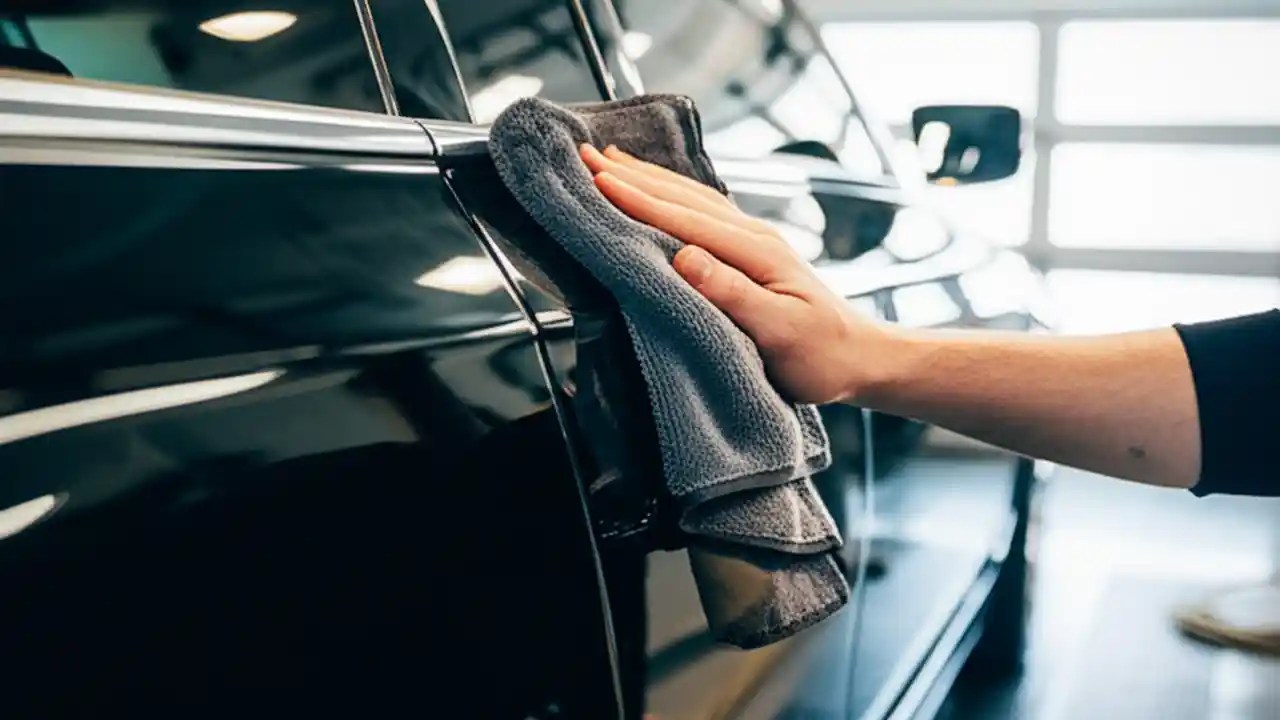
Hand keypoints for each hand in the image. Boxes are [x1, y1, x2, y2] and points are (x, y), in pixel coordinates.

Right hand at [580, 144, 888, 404]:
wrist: (859, 358)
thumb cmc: (819, 356)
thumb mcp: (778, 332)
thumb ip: (732, 293)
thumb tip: (686, 256)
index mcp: (755, 251)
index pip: (685, 218)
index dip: (638, 198)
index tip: (598, 179)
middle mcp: (752, 235)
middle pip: (683, 196)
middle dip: (633, 175)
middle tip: (585, 155)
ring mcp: (752, 240)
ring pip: (691, 197)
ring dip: (649, 177)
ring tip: (611, 159)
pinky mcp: (749, 252)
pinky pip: (701, 211)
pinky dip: (670, 194)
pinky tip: (657, 189)